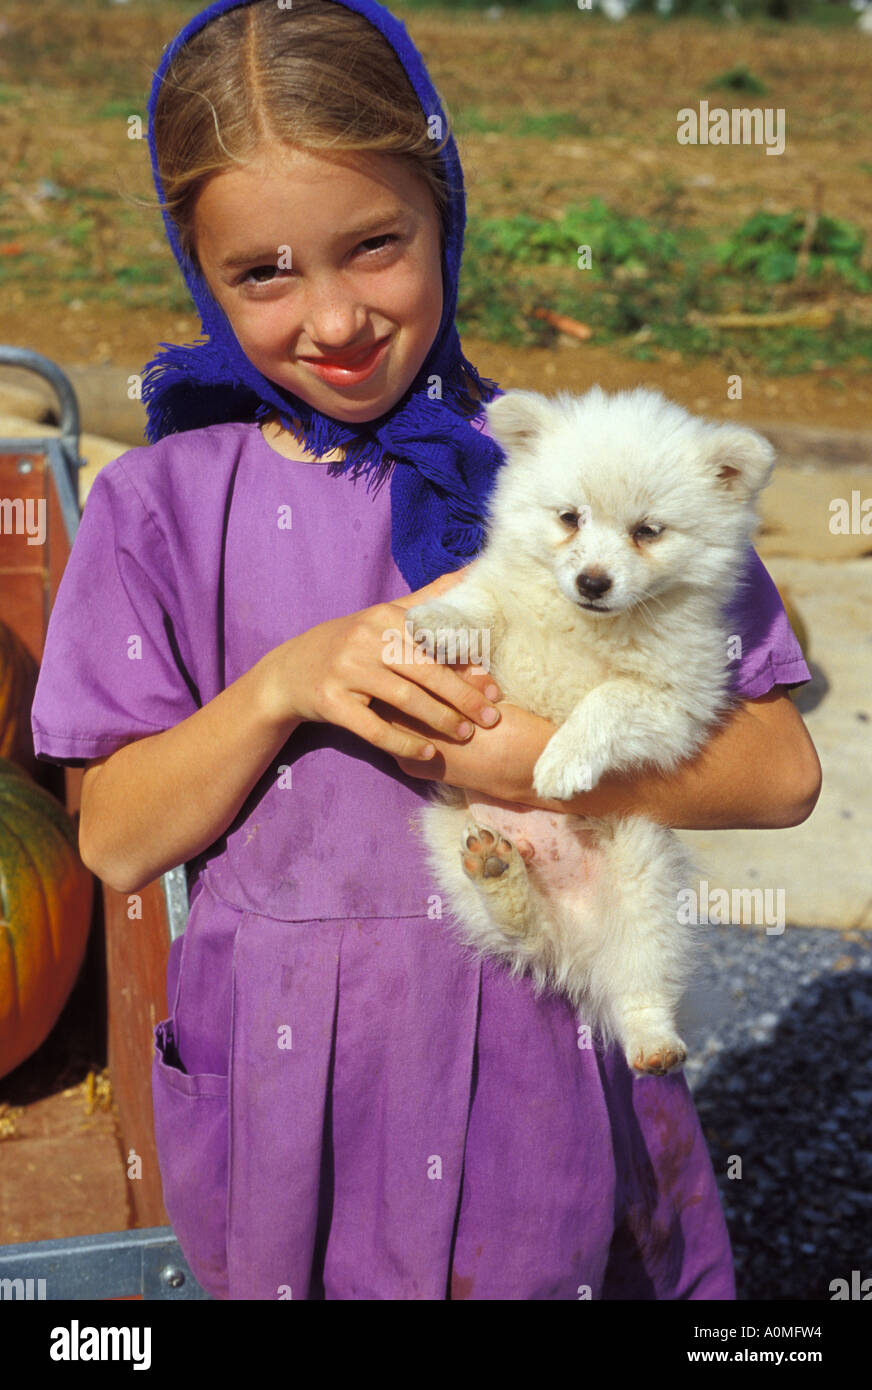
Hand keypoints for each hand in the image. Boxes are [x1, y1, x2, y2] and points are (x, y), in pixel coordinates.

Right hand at [258, 561, 501, 762]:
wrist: (291, 671)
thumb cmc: (351, 643)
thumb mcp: (384, 616)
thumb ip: (429, 599)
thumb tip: (474, 570)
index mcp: (385, 618)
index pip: (436, 643)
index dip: (469, 666)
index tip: (495, 688)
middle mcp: (365, 640)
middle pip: (425, 671)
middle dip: (463, 696)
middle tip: (491, 717)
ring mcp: (346, 671)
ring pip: (404, 699)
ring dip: (439, 720)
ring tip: (465, 735)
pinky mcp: (331, 702)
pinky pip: (373, 728)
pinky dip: (402, 743)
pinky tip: (427, 753)